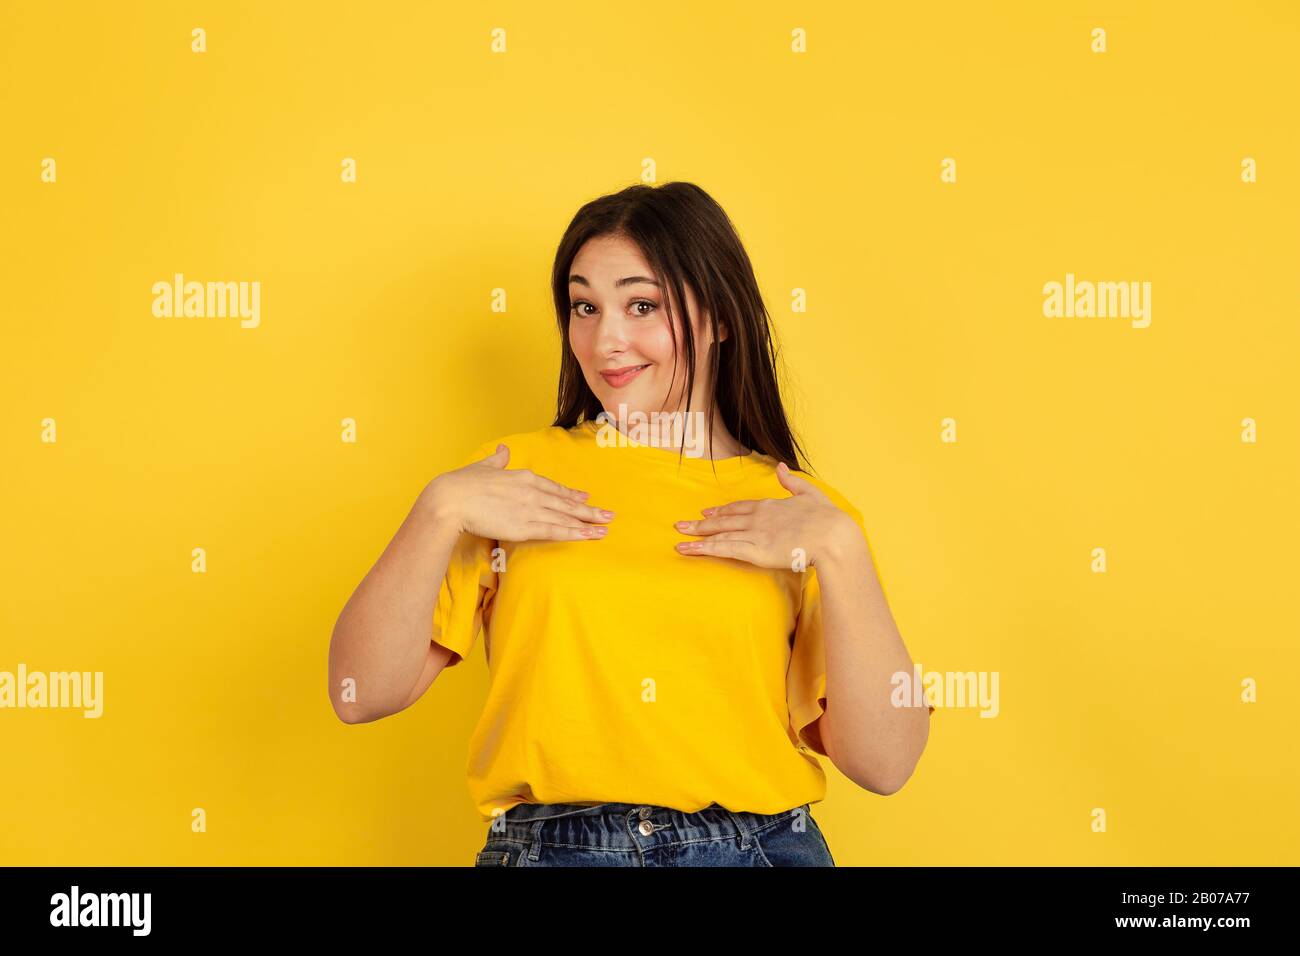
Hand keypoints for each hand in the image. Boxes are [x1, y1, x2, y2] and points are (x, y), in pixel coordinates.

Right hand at [424, 444, 613, 541]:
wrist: (450, 499)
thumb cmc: (461, 484)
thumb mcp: (483, 466)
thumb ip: (497, 459)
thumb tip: (504, 449)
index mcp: (522, 476)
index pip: (553, 487)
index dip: (570, 494)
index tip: (585, 497)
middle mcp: (532, 491)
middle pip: (566, 502)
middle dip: (588, 510)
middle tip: (608, 514)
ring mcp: (530, 509)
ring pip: (565, 517)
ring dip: (587, 522)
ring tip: (605, 527)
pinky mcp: (525, 526)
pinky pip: (555, 531)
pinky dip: (574, 533)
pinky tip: (588, 535)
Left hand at [672, 462, 858, 568]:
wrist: (833, 536)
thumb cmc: (828, 519)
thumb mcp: (811, 493)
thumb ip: (793, 481)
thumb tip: (781, 467)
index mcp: (771, 505)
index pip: (740, 507)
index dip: (723, 510)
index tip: (708, 513)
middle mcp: (758, 517)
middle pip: (724, 519)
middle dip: (701, 522)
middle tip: (681, 524)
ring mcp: (754, 533)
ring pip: (719, 534)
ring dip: (697, 536)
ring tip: (678, 537)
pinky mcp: (754, 550)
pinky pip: (723, 548)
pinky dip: (703, 548)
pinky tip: (689, 550)